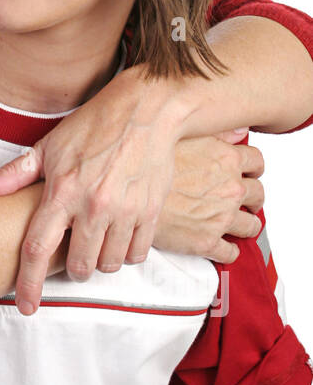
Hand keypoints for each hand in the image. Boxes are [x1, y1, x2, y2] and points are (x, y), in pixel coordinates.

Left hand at [0, 65, 247, 314]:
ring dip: (101, 260)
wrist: (146, 110)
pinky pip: (138, 254)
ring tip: (98, 237)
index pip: (37, 249)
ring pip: (109, 264)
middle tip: (74, 249)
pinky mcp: (151, 212)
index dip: (28, 283)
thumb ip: (13, 175)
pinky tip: (121, 232)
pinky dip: (128, 251)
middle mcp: (94, 205)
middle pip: (78, 266)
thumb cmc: (93, 126)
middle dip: (73, 267)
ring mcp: (126, 210)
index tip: (25, 306)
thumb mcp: (48, 146)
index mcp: (62, 191)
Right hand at [153, 133, 264, 260]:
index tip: (248, 173)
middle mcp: (230, 188)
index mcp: (226, 160)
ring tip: (234, 225)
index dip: (253, 168)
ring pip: (251, 226)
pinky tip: (220, 247)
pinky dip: (229, 251)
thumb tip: (237, 131)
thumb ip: (215, 134)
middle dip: (252, 198)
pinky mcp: (208, 241)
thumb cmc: (147, 162)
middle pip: (258, 194)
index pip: (257, 162)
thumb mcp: (183, 136)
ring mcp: (221, 217)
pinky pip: (230, 252)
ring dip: (245, 225)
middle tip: (242, 201)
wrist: (125, 196)